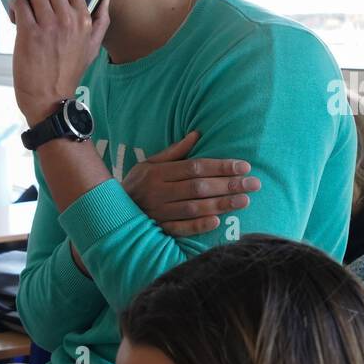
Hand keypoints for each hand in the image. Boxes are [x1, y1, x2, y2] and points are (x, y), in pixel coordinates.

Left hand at [11, 0, 110, 126]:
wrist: (50, 98)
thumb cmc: (68, 73)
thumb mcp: (92, 48)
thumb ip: (101, 20)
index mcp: (84, 19)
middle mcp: (68, 18)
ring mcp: (48, 24)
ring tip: (27, 4)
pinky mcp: (29, 32)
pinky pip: (20, 4)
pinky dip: (16, 6)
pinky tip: (18, 17)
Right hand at [122, 131, 260, 235]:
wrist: (109, 210)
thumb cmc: (137, 184)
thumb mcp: (150, 163)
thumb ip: (174, 152)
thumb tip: (198, 134)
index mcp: (159, 172)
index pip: (196, 167)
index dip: (221, 166)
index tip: (244, 167)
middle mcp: (159, 191)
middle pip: (199, 187)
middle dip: (229, 185)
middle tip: (254, 184)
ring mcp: (158, 212)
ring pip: (194, 207)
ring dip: (221, 204)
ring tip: (244, 201)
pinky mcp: (158, 229)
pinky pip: (180, 228)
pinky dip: (198, 226)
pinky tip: (217, 221)